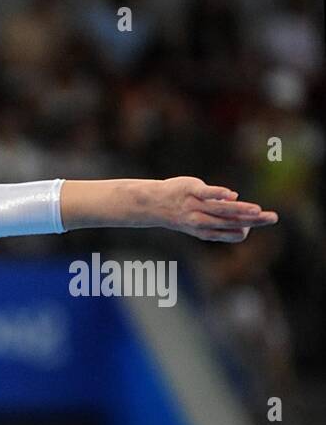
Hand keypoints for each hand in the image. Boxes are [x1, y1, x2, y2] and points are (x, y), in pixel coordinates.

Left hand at [152, 176, 277, 241]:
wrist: (151, 204)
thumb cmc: (181, 211)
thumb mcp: (199, 219)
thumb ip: (218, 217)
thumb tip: (238, 208)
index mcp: (206, 230)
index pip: (231, 234)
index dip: (244, 230)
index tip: (252, 225)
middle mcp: (201, 221)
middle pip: (232, 223)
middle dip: (254, 221)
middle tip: (273, 218)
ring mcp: (196, 206)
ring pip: (222, 211)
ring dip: (241, 211)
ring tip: (258, 211)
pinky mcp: (191, 191)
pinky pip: (206, 194)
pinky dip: (219, 194)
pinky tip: (233, 195)